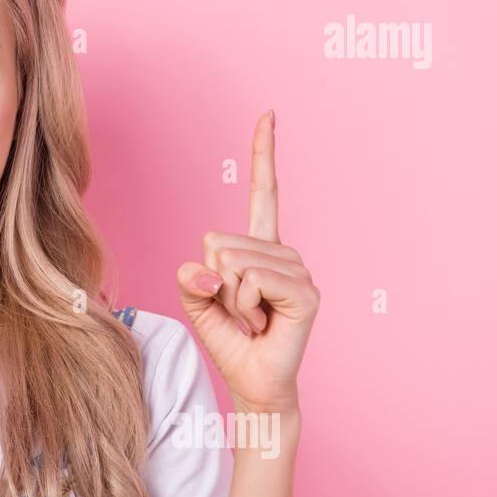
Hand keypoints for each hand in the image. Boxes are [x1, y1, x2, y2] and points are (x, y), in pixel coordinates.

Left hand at [175, 110, 318, 413]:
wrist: (254, 382)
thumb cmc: (230, 342)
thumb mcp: (197, 304)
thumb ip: (191, 278)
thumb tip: (202, 265)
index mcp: (259, 248)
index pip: (265, 192)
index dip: (264, 153)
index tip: (268, 115)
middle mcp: (283, 253)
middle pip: (218, 242)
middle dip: (214, 283)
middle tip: (238, 311)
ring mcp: (298, 272)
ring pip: (232, 263)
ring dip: (229, 300)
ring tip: (251, 319)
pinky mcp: (305, 294)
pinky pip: (251, 281)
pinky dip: (242, 305)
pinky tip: (262, 322)